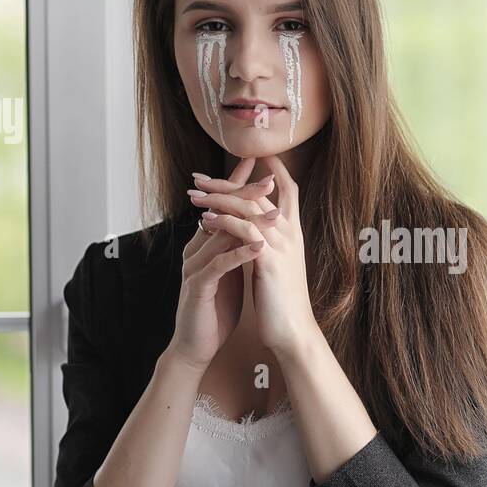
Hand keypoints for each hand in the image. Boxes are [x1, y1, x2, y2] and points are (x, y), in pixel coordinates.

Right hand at [166, 157, 274, 371]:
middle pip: (220, 214)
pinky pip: (218, 266)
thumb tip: (257, 227)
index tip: (265, 169)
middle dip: (244, 195)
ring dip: (246, 221)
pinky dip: (239, 255)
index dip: (242, 188)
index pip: (224, 208)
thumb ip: (237, 248)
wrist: (197, 346)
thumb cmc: (216, 309)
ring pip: (219, 236)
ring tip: (273, 210)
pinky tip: (258, 246)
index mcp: (205, 245)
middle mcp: (196, 250)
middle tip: (268, 178)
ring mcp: (194, 267)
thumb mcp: (231, 273)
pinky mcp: (197, 287)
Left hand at [191, 153, 319, 358]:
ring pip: (247, 208)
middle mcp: (290, 233)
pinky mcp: (268, 260)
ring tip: (192, 195)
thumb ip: (270, 243)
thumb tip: (254, 229)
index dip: (274, 170)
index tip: (254, 154)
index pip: (288, 190)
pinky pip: (243, 231)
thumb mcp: (278, 265)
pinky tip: (204, 221)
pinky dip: (223, 222)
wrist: (293, 331)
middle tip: (198, 177)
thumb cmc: (283, 301)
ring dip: (216, 198)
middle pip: (258, 193)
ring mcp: (281, 245)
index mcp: (293, 232)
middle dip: (226, 182)